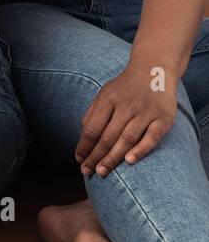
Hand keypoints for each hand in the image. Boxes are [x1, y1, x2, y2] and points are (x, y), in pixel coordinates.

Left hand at [75, 62, 179, 176]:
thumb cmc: (124, 87)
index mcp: (108, 99)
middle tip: (87, 172)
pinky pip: (151, 137)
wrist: (154, 70)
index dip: (84, 145)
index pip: (92, 127)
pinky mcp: (164, 118)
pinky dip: (141, 150)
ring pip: (127, 139)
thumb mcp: (104, 94)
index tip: (78, 159)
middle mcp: (126, 106)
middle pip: (107, 136)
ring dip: (113, 157)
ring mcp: (146, 112)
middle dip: (95, 156)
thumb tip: (83, 135)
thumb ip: (93, 113)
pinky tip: (129, 162)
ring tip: (102, 171)